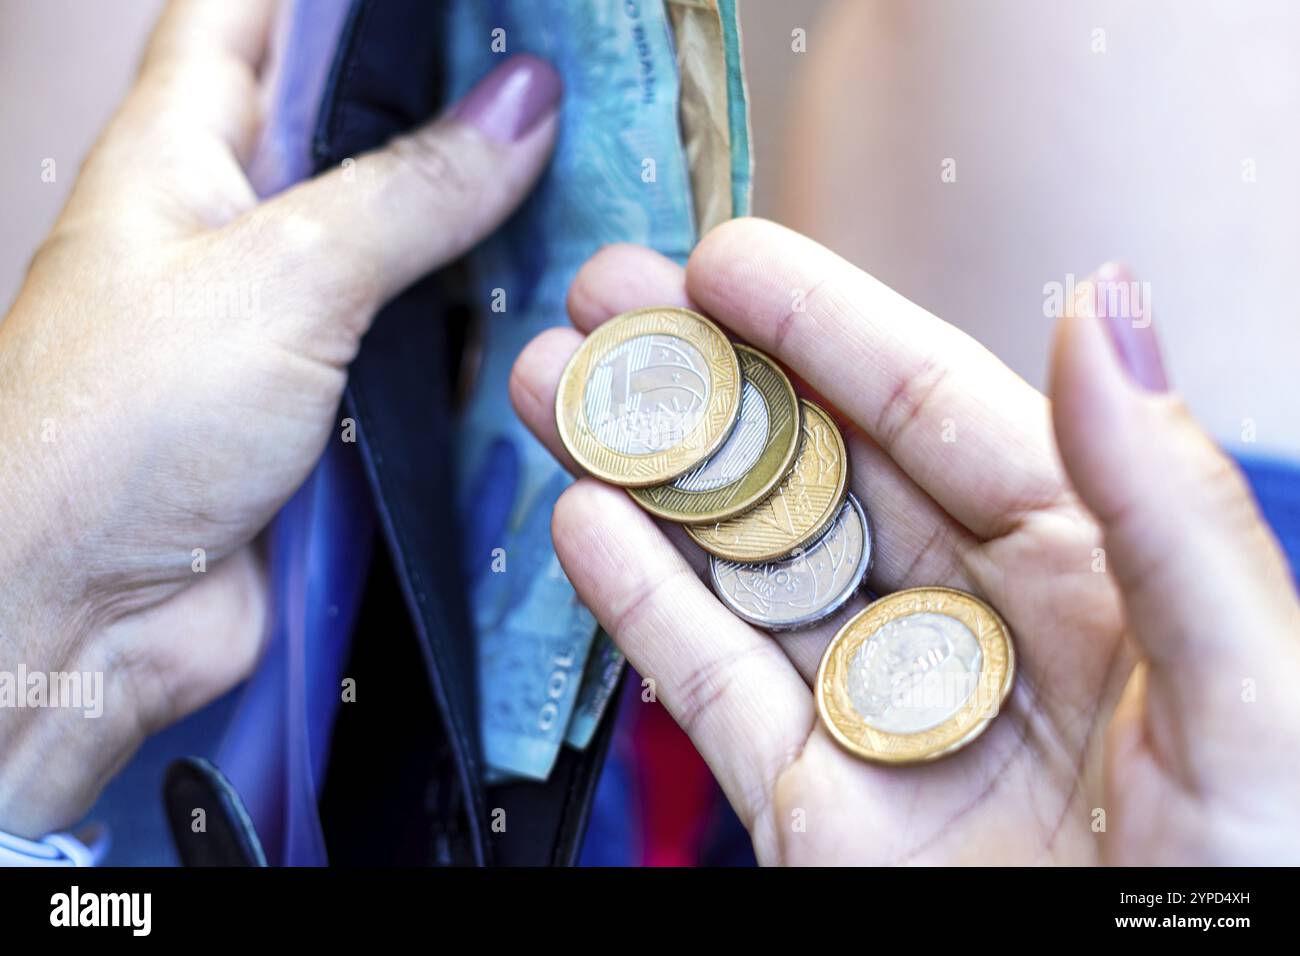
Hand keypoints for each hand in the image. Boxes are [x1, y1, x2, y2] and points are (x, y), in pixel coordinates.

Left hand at [0, 0, 560, 836]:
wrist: (85, 619)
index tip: (450, 3)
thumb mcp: (281, 278)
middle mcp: (234, 227)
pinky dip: (474, 331)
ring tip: (578, 186)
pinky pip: (416, 347)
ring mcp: (284, 321)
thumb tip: (521, 105)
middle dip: (443, 104)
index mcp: (181, 151)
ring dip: (475, 226)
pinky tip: (542, 310)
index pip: (256, 18)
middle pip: (348, 130)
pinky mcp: (329, 408)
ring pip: (396, 243)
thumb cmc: (116, 429)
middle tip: (550, 85)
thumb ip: (408, 192)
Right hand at [510, 219, 1299, 863]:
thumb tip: (1101, 312)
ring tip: (563, 387)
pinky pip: (713, 688)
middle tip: (612, 301)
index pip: (936, 412)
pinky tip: (589, 523)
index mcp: (1090, 573)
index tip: (727, 262)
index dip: (825, 327)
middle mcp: (973, 628)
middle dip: (707, 381)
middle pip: (816, 475)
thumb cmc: (1258, 889)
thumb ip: (1167, 501)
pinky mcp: (811, 807)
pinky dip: (644, 605)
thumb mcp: (1255, 689)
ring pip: (746, 568)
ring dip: (650, 473)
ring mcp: (880, 715)